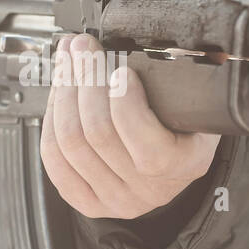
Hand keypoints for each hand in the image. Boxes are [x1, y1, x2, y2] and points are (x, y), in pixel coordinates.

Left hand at [41, 34, 220, 219]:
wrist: (173, 164)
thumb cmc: (185, 127)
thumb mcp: (197, 102)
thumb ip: (187, 77)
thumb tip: (176, 48)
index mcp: (183, 164)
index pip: (146, 142)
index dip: (125, 102)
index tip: (120, 69)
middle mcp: (148, 189)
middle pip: (98, 132)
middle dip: (85, 78)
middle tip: (82, 47)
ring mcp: (115, 198)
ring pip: (71, 142)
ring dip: (63, 91)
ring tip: (68, 61)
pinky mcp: (87, 201)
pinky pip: (54, 159)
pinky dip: (51, 118)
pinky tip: (58, 93)